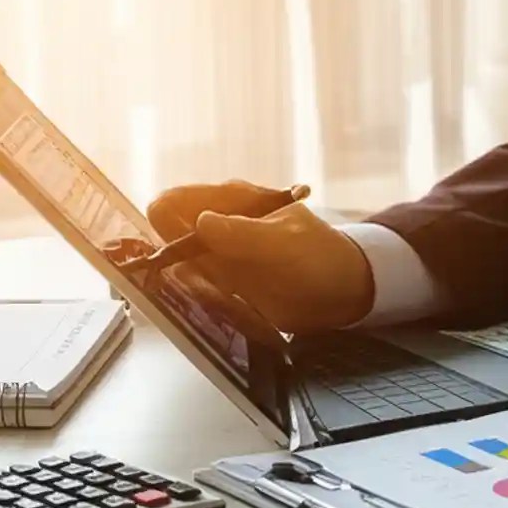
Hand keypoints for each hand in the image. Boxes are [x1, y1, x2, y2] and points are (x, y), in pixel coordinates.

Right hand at [147, 180, 375, 332]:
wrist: (345, 291)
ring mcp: (219, 256)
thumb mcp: (284, 243)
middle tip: (210, 283)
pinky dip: (207, 301)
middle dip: (178, 264)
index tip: (174, 254)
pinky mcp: (226, 284)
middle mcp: (217, 226)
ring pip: (182, 269)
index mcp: (229, 201)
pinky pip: (200, 291)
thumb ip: (243, 234)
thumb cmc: (319, 256)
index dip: (162, 225)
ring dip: (195, 287)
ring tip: (229, 296)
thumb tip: (201, 222)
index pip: (173, 202)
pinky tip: (231, 305)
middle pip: (169, 240)